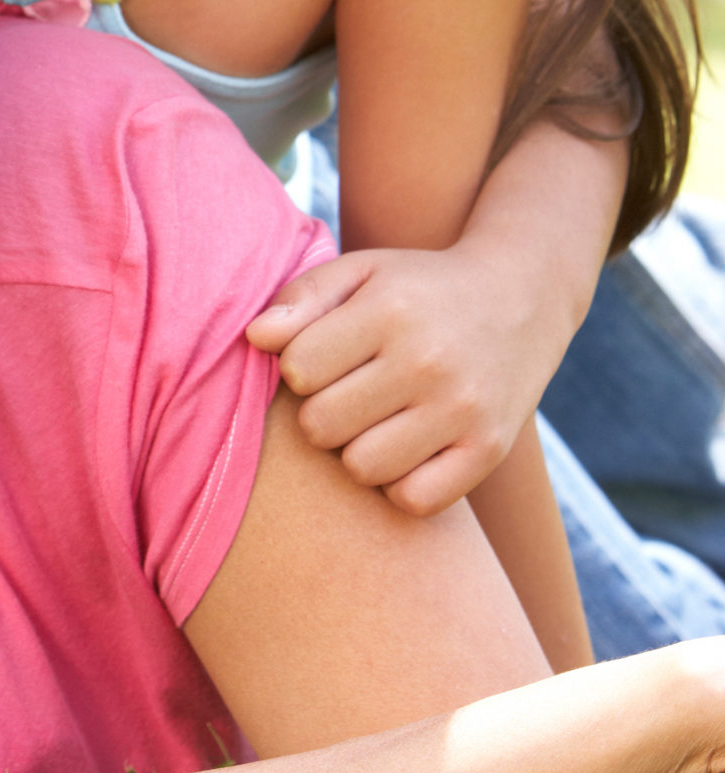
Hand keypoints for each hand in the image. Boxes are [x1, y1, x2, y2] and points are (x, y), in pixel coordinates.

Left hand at [247, 241, 564, 515]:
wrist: (519, 297)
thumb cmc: (417, 290)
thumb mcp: (361, 272)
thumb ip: (301, 298)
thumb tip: (254, 338)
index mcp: (389, 310)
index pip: (298, 370)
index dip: (300, 367)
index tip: (325, 357)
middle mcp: (428, 361)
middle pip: (321, 427)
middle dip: (323, 411)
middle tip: (351, 392)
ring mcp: (463, 409)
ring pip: (362, 468)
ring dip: (358, 450)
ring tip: (378, 419)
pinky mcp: (488, 450)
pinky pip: (413, 500)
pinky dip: (401, 483)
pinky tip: (408, 448)